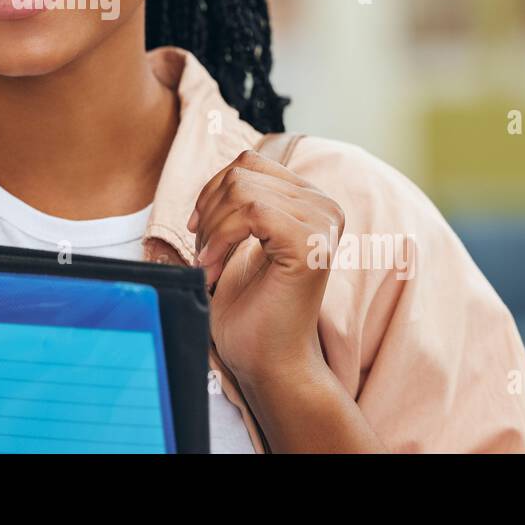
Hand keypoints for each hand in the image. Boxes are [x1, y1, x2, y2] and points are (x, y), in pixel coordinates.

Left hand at [188, 148, 344, 384]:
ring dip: (212, 228)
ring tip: (209, 263)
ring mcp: (323, 223)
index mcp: (310, 202)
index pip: (249, 163)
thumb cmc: (252, 310)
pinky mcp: (311, 243)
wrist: (268, 361)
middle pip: (242, 172)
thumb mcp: (239, 240)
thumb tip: (212, 173)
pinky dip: (220, 237)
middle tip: (203, 254)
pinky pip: (250, 210)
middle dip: (209, 212)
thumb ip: (236, 201)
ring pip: (241, 188)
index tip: (200, 231)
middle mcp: (325, 206)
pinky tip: (214, 267)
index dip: (213, 192)